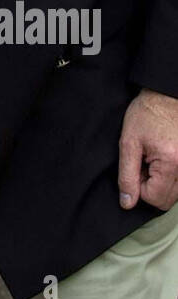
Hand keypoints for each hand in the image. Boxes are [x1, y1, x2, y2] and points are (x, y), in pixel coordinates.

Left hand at [118, 89, 177, 210]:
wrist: (166, 95)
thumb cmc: (146, 114)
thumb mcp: (129, 142)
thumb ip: (127, 175)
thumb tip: (127, 203)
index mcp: (171, 162)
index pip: (155, 198)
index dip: (139, 187)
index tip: (136, 167)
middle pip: (168, 200)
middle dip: (151, 188)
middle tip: (144, 164)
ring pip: (176, 194)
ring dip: (162, 183)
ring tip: (154, 160)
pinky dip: (171, 178)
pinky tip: (163, 160)